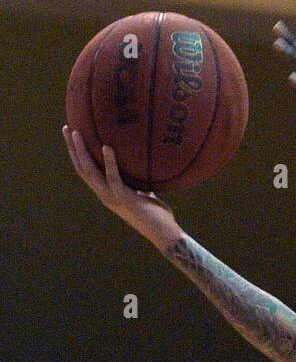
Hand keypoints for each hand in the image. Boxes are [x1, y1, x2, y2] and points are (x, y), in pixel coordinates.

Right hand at [62, 126, 182, 252]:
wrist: (164, 234)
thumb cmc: (157, 215)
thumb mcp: (143, 193)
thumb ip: (138, 181)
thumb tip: (143, 165)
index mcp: (106, 194)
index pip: (85, 172)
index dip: (76, 154)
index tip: (71, 135)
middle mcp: (105, 196)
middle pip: (82, 169)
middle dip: (72, 148)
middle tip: (66, 128)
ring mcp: (112, 198)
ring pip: (90, 172)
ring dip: (82, 152)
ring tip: (78, 133)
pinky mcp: (124, 199)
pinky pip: (113, 178)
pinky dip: (110, 162)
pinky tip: (107, 146)